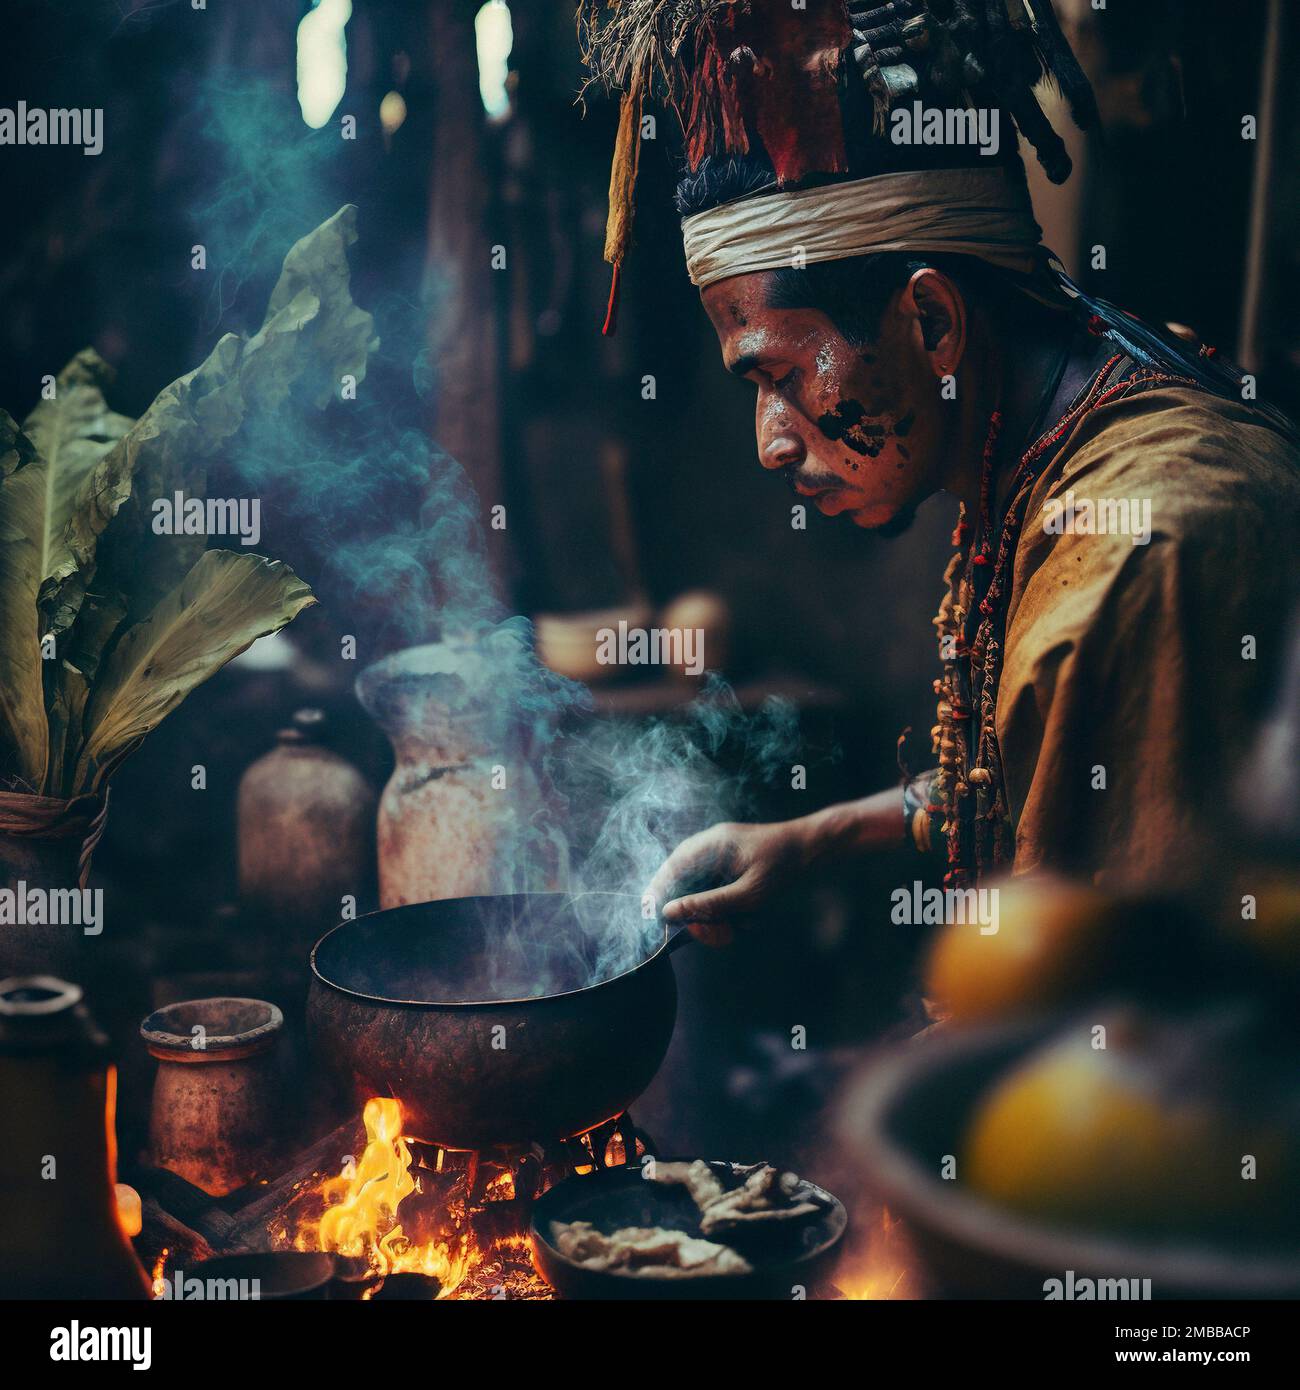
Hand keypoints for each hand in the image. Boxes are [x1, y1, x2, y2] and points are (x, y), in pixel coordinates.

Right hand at [647, 820, 814, 946]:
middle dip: (699, 914)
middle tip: (717, 934)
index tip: (655, 919)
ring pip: (703, 894)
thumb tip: (670, 912)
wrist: (818, 851)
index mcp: (711, 844)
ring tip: (741, 927)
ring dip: (718, 916)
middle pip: (686, 885)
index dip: (660, 893)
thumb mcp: (748, 893)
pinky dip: (730, 910)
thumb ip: (708, 904)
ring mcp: (723, 858)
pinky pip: (719, 894)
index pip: (672, 868)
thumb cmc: (785, 867)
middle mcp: (712, 848)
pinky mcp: (734, 868)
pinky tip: (749, 919)